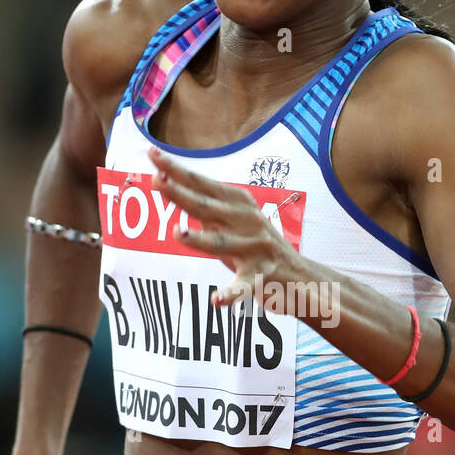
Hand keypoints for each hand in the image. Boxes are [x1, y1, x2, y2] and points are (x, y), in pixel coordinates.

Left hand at [148, 147, 305, 309]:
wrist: (302, 276)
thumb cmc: (258, 246)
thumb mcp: (234, 219)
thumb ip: (207, 207)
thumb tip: (170, 185)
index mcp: (239, 203)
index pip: (202, 183)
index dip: (177, 170)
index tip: (152, 154)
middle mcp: (247, 221)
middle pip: (206, 207)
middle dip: (181, 194)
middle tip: (156, 180)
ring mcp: (255, 249)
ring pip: (222, 244)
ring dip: (202, 239)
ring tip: (179, 234)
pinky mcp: (262, 277)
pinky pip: (244, 287)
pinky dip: (231, 294)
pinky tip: (217, 301)